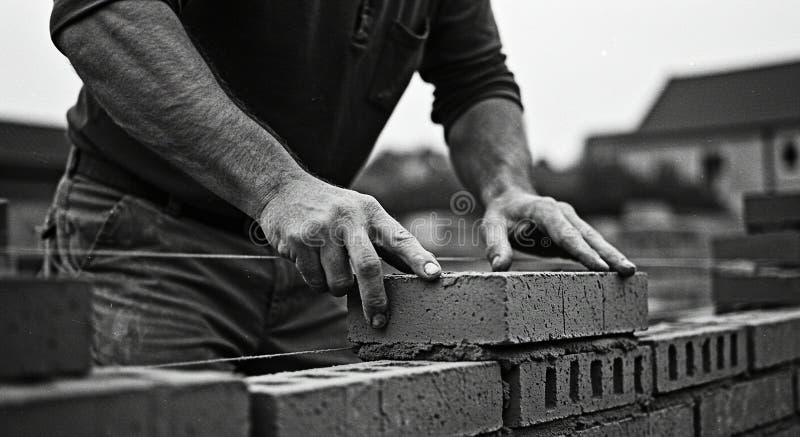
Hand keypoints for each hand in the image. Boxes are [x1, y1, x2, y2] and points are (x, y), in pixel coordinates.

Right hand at [258, 176, 441, 327]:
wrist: (282, 189)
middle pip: (368, 267)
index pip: (399, 238)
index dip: (418, 258)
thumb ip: (385, 241)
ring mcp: (322, 230)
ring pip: (339, 282)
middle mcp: (348, 219)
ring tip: (331, 267)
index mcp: (371, 212)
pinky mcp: (299, 242)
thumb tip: (417, 272)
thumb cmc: (332, 209)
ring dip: (338, 287)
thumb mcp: (361, 213)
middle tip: (380, 321)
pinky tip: (311, 261)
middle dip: (376, 299)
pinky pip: (315, 282)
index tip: (434, 275)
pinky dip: (317, 282)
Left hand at [481, 189, 635, 275]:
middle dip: (609, 254)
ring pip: (595, 241)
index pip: (566, 234)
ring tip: (631, 273)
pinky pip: (591, 246)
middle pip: (589, 236)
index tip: (600, 266)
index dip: (583, 251)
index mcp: (545, 210)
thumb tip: (499, 268)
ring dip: (613, 256)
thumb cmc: (501, 215)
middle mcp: (564, 214)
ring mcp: (572, 223)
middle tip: (628, 271)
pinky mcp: (574, 234)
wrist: (510, 199)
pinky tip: (619, 274)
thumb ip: (496, 245)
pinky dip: (606, 258)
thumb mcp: (491, 226)